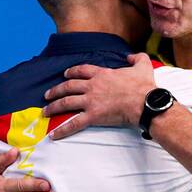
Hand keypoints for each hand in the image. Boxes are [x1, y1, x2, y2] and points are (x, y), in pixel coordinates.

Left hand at [42, 53, 157, 139]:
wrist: (145, 103)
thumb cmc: (144, 86)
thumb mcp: (143, 66)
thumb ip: (136, 58)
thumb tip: (130, 57)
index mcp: (102, 74)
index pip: (81, 70)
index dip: (71, 72)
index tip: (65, 74)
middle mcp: (92, 86)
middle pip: (68, 86)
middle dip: (56, 90)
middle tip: (47, 94)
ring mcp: (91, 101)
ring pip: (66, 102)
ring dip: (54, 107)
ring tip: (46, 111)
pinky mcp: (93, 116)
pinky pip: (74, 123)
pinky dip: (63, 129)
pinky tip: (54, 134)